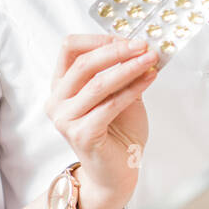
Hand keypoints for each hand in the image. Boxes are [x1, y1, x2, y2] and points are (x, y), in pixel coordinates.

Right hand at [44, 35, 157, 208]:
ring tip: (151, 59)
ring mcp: (65, 119)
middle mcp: (56, 101)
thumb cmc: (118, 130)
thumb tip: (142, 47)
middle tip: (144, 45)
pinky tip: (149, 78)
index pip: (70, 48)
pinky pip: (110, 105)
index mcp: (61, 85)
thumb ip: (122, 72)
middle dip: (118, 51)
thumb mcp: (119, 93)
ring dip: (129, 68)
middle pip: (84, 63)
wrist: (117, 171)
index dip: (99, 39)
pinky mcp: (81, 134)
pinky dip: (133, 88)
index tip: (128, 37)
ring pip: (98, 83)